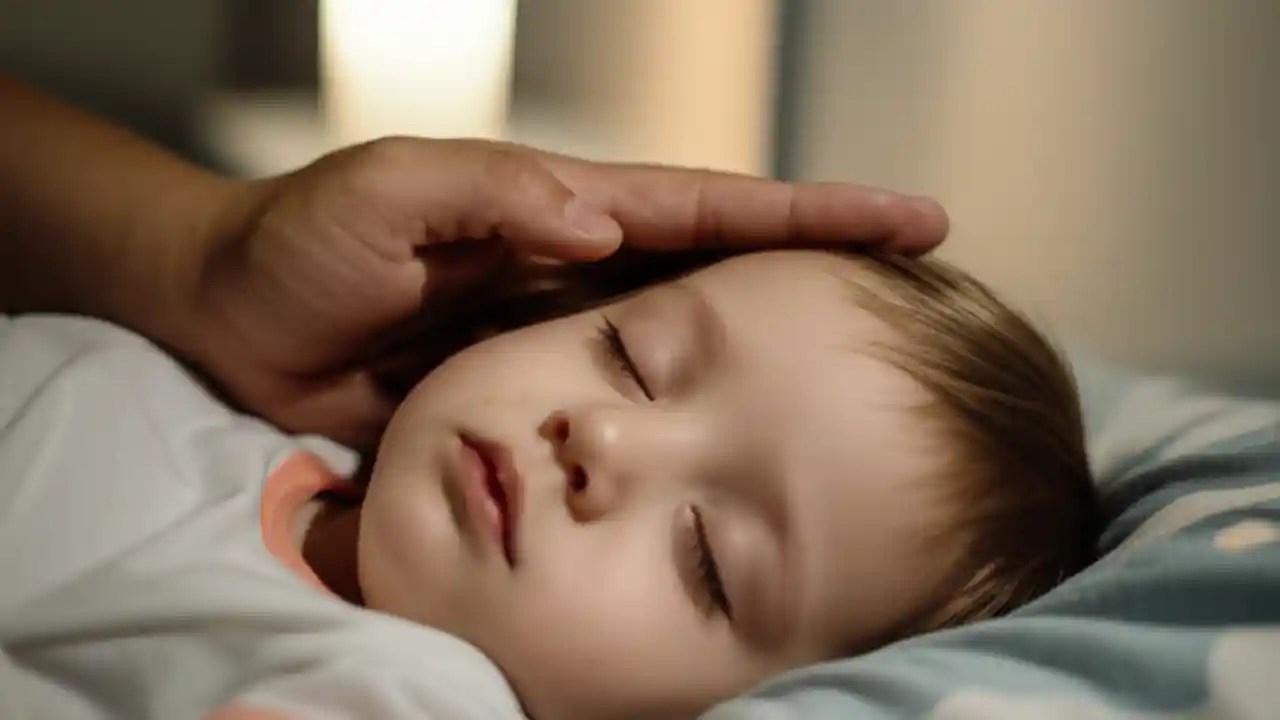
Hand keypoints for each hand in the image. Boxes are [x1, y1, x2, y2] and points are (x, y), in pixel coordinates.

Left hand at [190, 138, 948, 447]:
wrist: (228, 318)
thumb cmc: (296, 243)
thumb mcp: (387, 194)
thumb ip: (491, 194)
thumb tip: (601, 222)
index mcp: (564, 210)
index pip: (713, 207)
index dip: (813, 215)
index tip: (911, 220)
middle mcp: (581, 270)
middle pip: (729, 274)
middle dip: (828, 276)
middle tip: (929, 296)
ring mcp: (562, 340)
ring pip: (690, 347)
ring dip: (773, 351)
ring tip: (865, 368)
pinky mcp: (528, 400)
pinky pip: (624, 412)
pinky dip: (685, 419)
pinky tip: (731, 441)